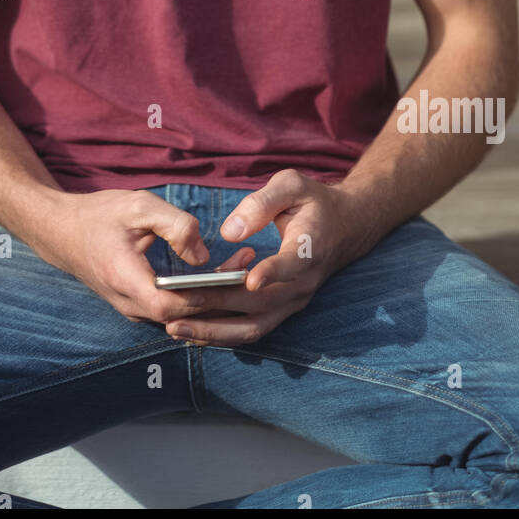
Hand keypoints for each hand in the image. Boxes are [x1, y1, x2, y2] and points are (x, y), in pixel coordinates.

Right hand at [33, 187, 253, 328]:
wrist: (61, 232)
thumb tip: (204, 255)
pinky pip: (172, 309)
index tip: (235, 274)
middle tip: (249, 265)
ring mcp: (132, 309)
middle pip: (182, 316)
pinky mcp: (137, 305)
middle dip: (218, 294)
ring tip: (241, 265)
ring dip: (210, 295)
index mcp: (125, 279)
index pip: (172, 306)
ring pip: (180, 316)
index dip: (205, 295)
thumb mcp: (138, 206)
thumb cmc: (100, 214)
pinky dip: (196, 295)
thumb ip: (175, 225)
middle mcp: (128, 303)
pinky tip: (218, 273)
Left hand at [163, 169, 365, 347]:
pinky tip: (190, 330)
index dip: (273, 273)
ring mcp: (292, 302)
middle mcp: (303, 284)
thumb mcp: (292, 185)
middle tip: (178, 303)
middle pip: (261, 304)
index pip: (292, 264)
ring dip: (215, 331)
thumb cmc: (312, 202)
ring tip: (176, 328)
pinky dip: (220, 333)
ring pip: (254, 327)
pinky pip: (250, 328)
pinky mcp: (280, 311)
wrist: (343, 228)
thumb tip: (230, 231)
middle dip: (219, 305)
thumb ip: (262, 202)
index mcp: (310, 248)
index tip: (250, 279)